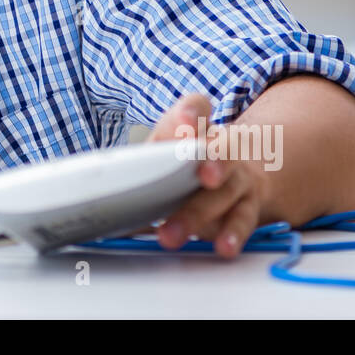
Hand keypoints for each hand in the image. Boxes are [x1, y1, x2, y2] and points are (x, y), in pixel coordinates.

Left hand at [145, 93, 269, 258]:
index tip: (185, 122)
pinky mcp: (247, 205)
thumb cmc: (190, 163)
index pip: (197, 108)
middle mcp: (222, 149)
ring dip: (200, 212)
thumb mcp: (169, 154)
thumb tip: (107, 202)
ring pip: (226, 190)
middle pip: (219, 150)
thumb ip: (144, 170)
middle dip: (212, 161)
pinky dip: (232, 234)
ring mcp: (237, 177)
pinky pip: (243, 219)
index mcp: (196, 129)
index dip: (192, 113)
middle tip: (202, 176)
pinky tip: (223, 246)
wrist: (240, 171)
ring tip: (174, 232)